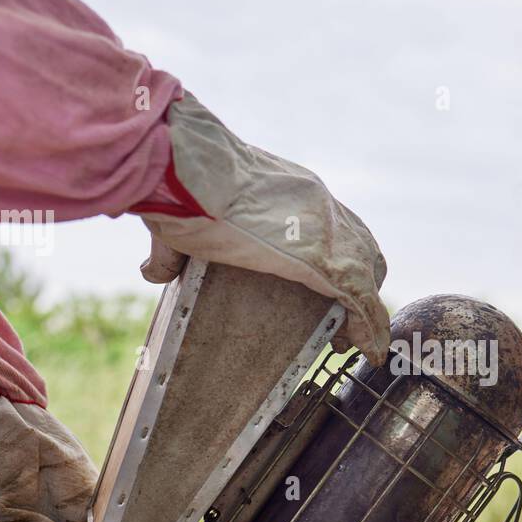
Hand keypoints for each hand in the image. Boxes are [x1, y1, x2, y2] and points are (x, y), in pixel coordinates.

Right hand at [138, 91, 389, 364]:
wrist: (183, 171)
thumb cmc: (179, 189)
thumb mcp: (183, 223)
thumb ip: (174, 252)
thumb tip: (152, 274)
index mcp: (295, 193)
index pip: (336, 228)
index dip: (339, 262)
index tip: (328, 292)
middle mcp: (321, 209)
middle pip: (362, 250)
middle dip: (358, 286)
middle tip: (338, 321)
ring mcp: (328, 232)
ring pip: (369, 275)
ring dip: (366, 310)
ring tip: (350, 343)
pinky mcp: (324, 260)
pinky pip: (362, 299)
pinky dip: (368, 327)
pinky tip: (367, 350)